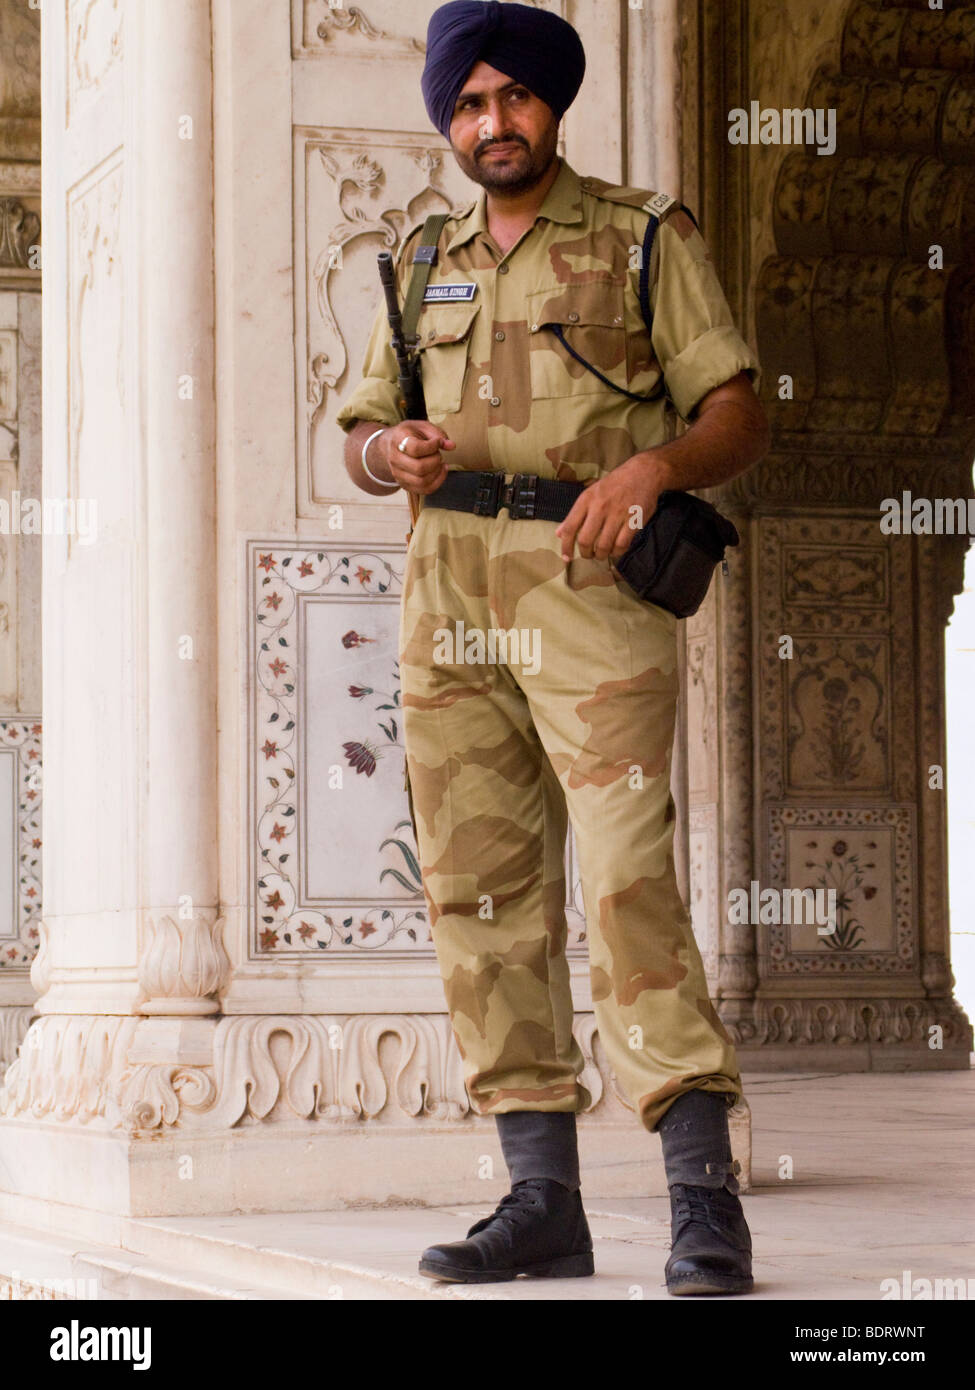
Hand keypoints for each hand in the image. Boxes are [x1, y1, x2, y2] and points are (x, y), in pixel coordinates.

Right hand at [380, 422, 455, 493]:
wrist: (392, 445)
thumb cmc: (410, 434)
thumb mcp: (422, 427)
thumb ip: (438, 434)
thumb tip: (451, 446)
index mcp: (398, 440)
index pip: (415, 449)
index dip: (432, 446)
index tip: (438, 442)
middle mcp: (395, 459)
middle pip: (419, 467)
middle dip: (435, 461)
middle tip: (438, 454)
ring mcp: (398, 474)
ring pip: (422, 481)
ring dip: (437, 472)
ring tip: (440, 463)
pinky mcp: (404, 484)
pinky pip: (424, 490)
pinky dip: (438, 482)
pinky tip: (441, 471)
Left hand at [555, 454, 669, 562]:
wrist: (643, 472)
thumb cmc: (614, 484)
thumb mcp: (590, 493)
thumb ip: (575, 515)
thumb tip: (559, 533)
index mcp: (587, 499)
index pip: (570, 527)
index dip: (566, 546)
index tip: (567, 557)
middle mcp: (600, 506)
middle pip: (586, 540)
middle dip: (586, 553)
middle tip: (589, 554)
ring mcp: (618, 513)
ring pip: (604, 545)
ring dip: (601, 555)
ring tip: (602, 554)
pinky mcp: (634, 520)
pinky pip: (622, 544)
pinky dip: (617, 552)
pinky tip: (616, 549)